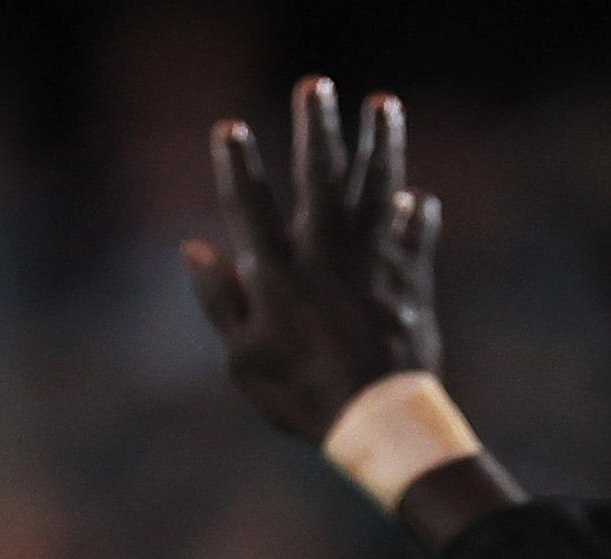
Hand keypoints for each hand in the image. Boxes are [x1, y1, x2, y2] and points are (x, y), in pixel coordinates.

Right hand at [180, 77, 442, 443]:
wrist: (379, 420)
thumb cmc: (302, 395)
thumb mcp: (243, 358)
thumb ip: (218, 300)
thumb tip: (194, 250)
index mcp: (276, 268)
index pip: (249, 200)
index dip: (237, 162)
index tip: (230, 127)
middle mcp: (325, 250)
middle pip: (319, 173)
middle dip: (316, 126)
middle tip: (315, 85)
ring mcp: (372, 258)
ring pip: (377, 186)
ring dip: (381, 142)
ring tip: (384, 104)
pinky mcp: (410, 278)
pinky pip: (416, 234)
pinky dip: (416, 214)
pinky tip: (416, 197)